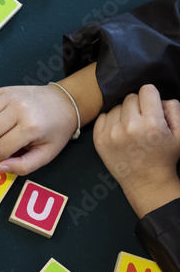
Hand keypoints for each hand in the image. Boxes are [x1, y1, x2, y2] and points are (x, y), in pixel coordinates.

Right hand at [0, 84, 77, 174]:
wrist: (64, 103)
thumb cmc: (56, 130)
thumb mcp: (46, 154)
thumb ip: (23, 166)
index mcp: (31, 127)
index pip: (0, 149)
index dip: (1, 157)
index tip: (8, 155)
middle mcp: (18, 109)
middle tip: (2, 144)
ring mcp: (9, 96)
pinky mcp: (3, 89)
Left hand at [93, 84, 179, 217]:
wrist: (146, 181)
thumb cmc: (165, 156)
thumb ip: (174, 108)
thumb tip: (158, 97)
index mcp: (152, 123)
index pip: (146, 90)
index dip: (151, 97)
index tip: (152, 107)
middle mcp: (130, 127)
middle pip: (130, 97)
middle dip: (138, 105)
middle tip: (143, 119)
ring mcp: (111, 133)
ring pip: (116, 106)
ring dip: (124, 113)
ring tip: (131, 127)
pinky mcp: (99, 140)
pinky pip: (103, 116)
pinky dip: (111, 120)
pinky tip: (120, 131)